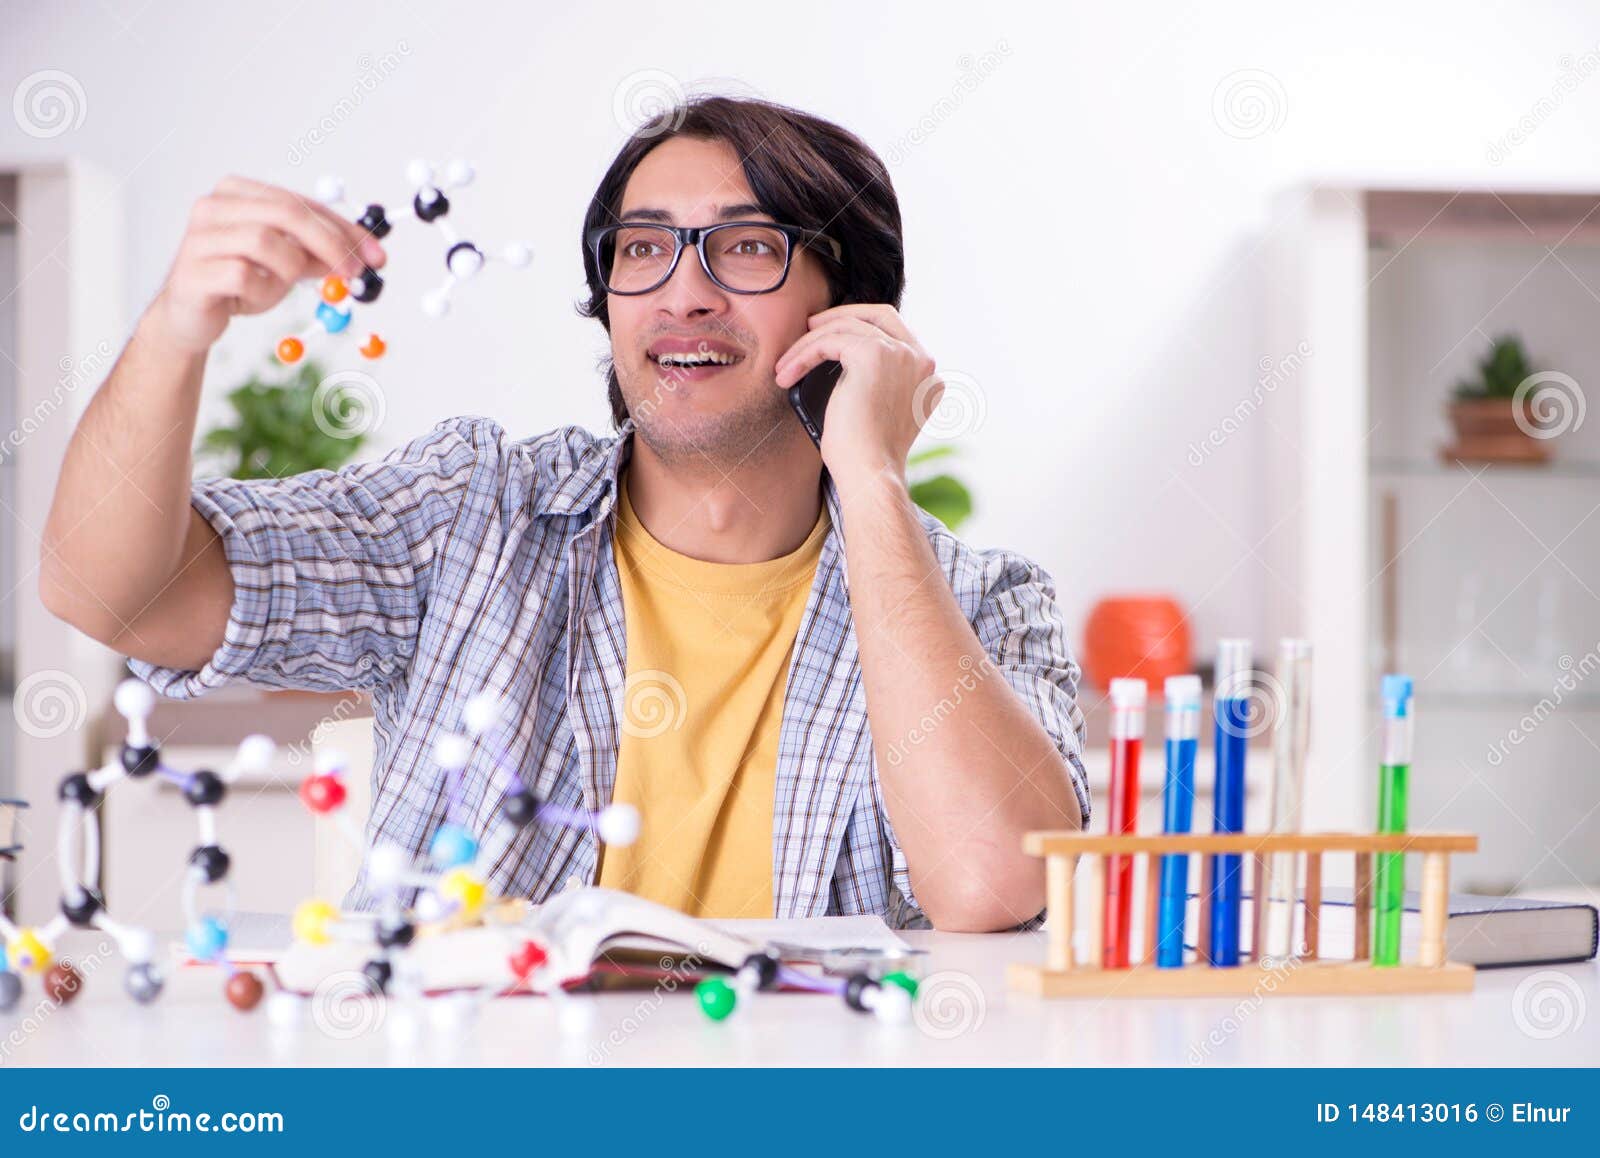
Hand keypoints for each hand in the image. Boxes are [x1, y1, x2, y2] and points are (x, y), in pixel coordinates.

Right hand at [144, 175, 386, 354]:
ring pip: (266, 241)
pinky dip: (261, 291)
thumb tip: (363, 257)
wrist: (189, 318)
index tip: (376, 255)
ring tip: (281, 287)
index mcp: (238, 193)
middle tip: (355, 272)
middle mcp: (214, 205)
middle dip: (330, 243)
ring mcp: (199, 236)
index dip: (343, 228)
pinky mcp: (193, 270)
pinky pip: (244, 275)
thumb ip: (318, 256)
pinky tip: (251, 298)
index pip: (301, 202)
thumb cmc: (238, 284)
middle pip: (286, 213)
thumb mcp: (286, 267)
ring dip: (290, 270)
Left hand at [773, 304, 938, 489]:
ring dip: (809, 342)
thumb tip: (840, 364)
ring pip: (846, 326)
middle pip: (877, 314)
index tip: (829, 338)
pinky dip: (803, 354)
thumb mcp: (878, 414)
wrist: (869, 476)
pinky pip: (828, 339)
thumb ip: (878, 384)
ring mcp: (900, 355)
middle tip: (809, 329)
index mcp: (928, 378)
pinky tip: (786, 373)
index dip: (860, 327)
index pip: (895, 333)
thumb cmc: (864, 458)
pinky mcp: (873, 355)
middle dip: (839, 316)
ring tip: (785, 365)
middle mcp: (921, 361)